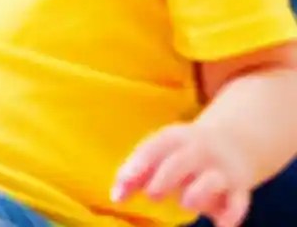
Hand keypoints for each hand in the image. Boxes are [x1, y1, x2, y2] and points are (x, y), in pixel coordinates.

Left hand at [112, 123, 251, 226]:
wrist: (235, 142)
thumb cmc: (181, 154)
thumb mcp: (159, 153)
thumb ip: (135, 173)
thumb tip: (116, 198)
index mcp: (174, 139)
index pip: (154, 147)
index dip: (138, 165)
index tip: (122, 185)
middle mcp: (199, 151)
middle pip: (183, 160)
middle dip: (166, 177)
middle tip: (152, 195)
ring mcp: (220, 169)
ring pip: (213, 179)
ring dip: (200, 191)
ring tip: (186, 204)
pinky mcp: (238, 188)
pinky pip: (239, 201)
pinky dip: (232, 214)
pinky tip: (221, 225)